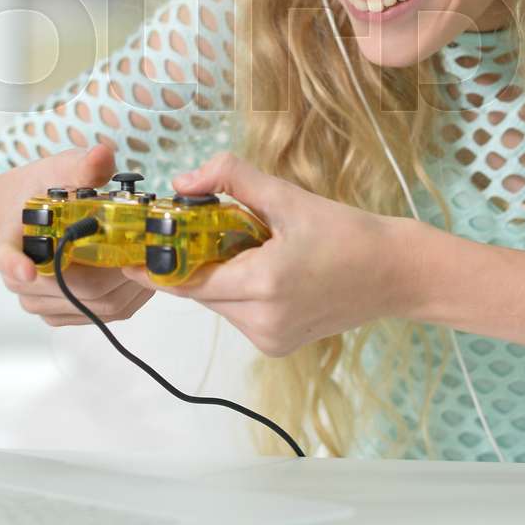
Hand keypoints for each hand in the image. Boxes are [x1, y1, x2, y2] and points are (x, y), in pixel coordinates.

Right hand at [0, 143, 155, 326]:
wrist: (13, 217)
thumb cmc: (35, 192)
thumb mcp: (55, 170)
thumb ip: (80, 167)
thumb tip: (103, 154)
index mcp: (10, 240)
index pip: (7, 258)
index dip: (15, 265)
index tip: (26, 270)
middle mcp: (21, 280)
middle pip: (77, 286)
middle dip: (121, 266)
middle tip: (149, 242)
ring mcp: (39, 303)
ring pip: (97, 306)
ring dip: (132, 282)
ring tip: (147, 252)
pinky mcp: (58, 315)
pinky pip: (101, 314)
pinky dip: (129, 294)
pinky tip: (137, 270)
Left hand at [121, 152, 407, 356]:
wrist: (396, 274)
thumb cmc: (348, 234)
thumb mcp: (287, 196)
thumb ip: (232, 178)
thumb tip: (183, 181)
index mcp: (262, 286)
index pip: (187, 280)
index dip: (157, 265)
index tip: (128, 251)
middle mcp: (262, 322)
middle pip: (200, 292)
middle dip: (194, 261)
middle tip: (196, 228)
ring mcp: (270, 340)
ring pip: (218, 304)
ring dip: (218, 276)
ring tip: (251, 246)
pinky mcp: (278, 346)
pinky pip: (239, 314)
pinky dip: (239, 291)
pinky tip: (267, 268)